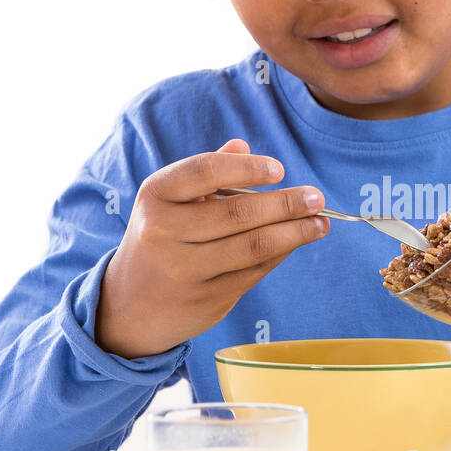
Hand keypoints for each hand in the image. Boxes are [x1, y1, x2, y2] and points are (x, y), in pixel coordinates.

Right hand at [96, 138, 328, 357]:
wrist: (130, 305)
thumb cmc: (160, 238)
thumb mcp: (170, 201)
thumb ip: (206, 173)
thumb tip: (244, 146)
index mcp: (155, 195)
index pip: (205, 171)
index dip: (247, 168)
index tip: (280, 170)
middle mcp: (165, 232)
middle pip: (238, 213)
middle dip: (286, 204)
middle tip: (317, 198)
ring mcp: (185, 269)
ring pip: (253, 246)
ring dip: (295, 233)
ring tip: (320, 222)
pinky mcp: (207, 299)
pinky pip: (255, 271)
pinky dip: (281, 254)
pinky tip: (296, 242)